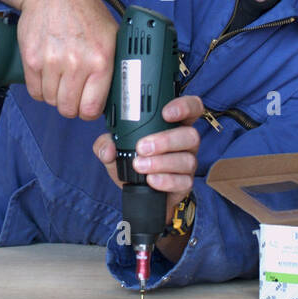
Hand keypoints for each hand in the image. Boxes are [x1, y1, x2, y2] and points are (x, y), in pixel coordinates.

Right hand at [0, 0, 118, 119]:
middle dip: (71, 104)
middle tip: (73, 92)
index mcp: (101, 59)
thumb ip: (113, 66)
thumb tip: (116, 94)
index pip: (91, 109)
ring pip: (51, 100)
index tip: (87, 105)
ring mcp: (52, 62)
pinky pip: (34, 91)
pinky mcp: (31, 59)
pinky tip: (48, 73)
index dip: (89, 110)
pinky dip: (40, 87)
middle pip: (68, 109)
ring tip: (60, 76)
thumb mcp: (111, 35)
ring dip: (55, 94)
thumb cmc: (84, 11)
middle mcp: (77, 63)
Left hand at [93, 95, 205, 217]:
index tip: (165, 113)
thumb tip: (108, 148)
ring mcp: (187, 164)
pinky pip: (183, 182)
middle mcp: (185, 143)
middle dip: (166, 140)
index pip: (191, 108)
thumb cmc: (133, 161)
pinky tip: (151, 180)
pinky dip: (165, 180)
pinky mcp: (185, 183)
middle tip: (142, 147)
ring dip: (161, 162)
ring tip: (140, 165)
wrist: (138, 192)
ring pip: (187, 160)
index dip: (184, 107)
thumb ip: (106, 144)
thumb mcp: (116, 150)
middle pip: (191, 135)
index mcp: (173, 125)